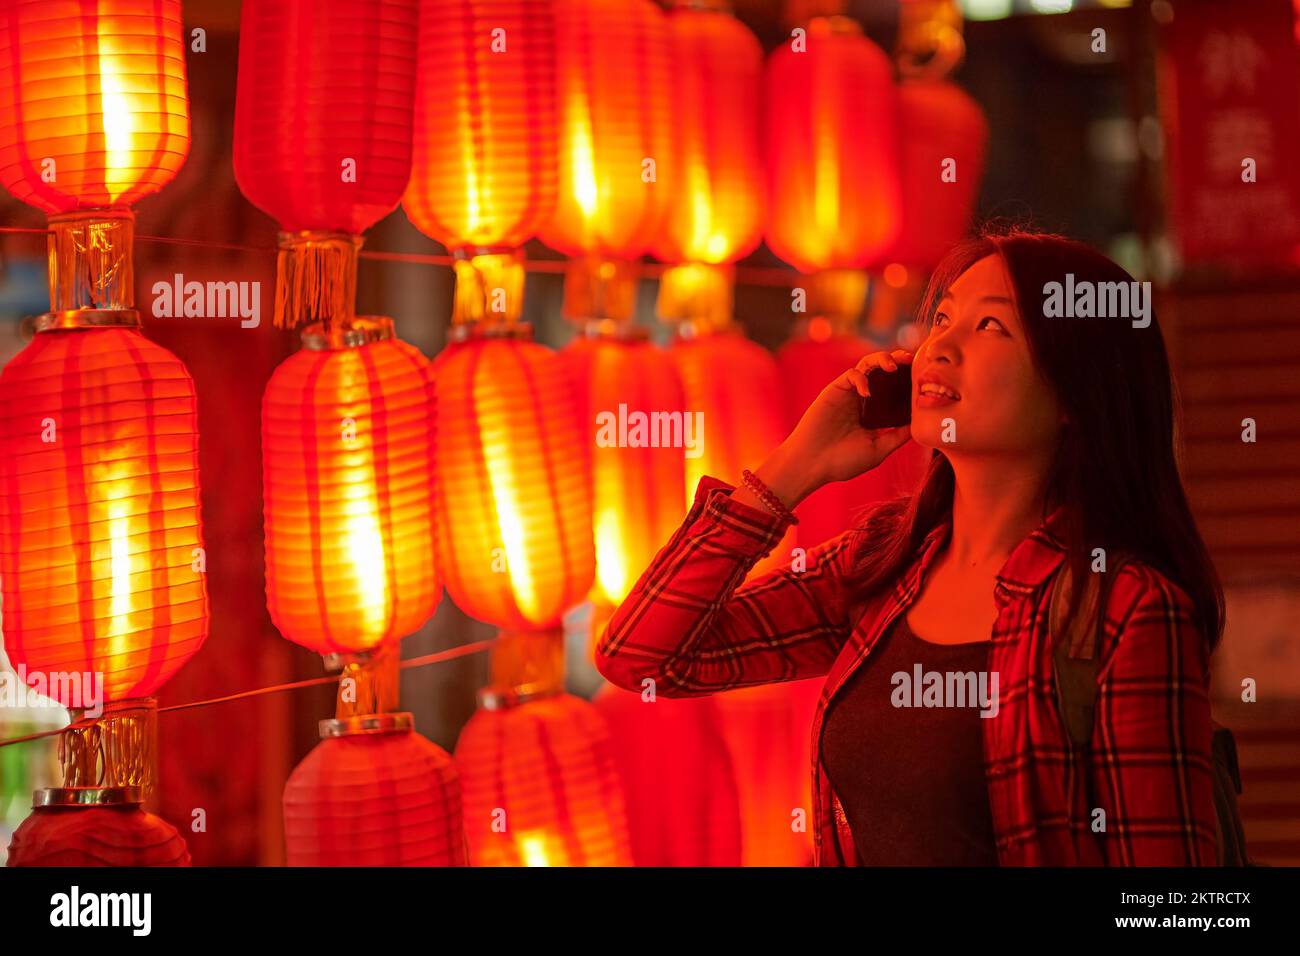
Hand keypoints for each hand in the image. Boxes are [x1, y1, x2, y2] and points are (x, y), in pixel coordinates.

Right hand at [785, 349, 913, 486]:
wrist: (812, 464)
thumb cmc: (842, 462)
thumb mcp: (878, 450)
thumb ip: (897, 436)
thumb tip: (918, 425)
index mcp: (874, 413)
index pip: (894, 388)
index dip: (907, 379)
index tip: (922, 377)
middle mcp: (862, 400)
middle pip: (882, 371)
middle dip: (897, 360)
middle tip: (910, 358)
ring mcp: (848, 394)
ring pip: (867, 365)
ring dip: (882, 359)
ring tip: (893, 365)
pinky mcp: (835, 390)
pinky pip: (851, 374)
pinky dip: (861, 378)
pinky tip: (866, 392)